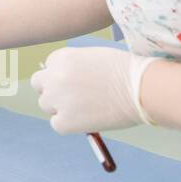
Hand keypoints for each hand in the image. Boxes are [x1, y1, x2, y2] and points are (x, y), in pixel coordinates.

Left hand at [30, 46, 158, 133]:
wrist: (141, 89)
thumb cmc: (126, 71)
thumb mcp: (94, 57)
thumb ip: (75, 66)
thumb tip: (61, 80)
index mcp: (62, 58)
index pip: (49, 67)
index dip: (63, 75)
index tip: (78, 81)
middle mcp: (54, 77)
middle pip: (39, 85)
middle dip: (53, 89)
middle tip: (74, 96)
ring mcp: (58, 100)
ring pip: (47, 105)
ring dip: (61, 107)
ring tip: (86, 107)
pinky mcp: (64, 122)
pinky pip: (57, 123)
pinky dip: (69, 124)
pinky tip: (88, 118)